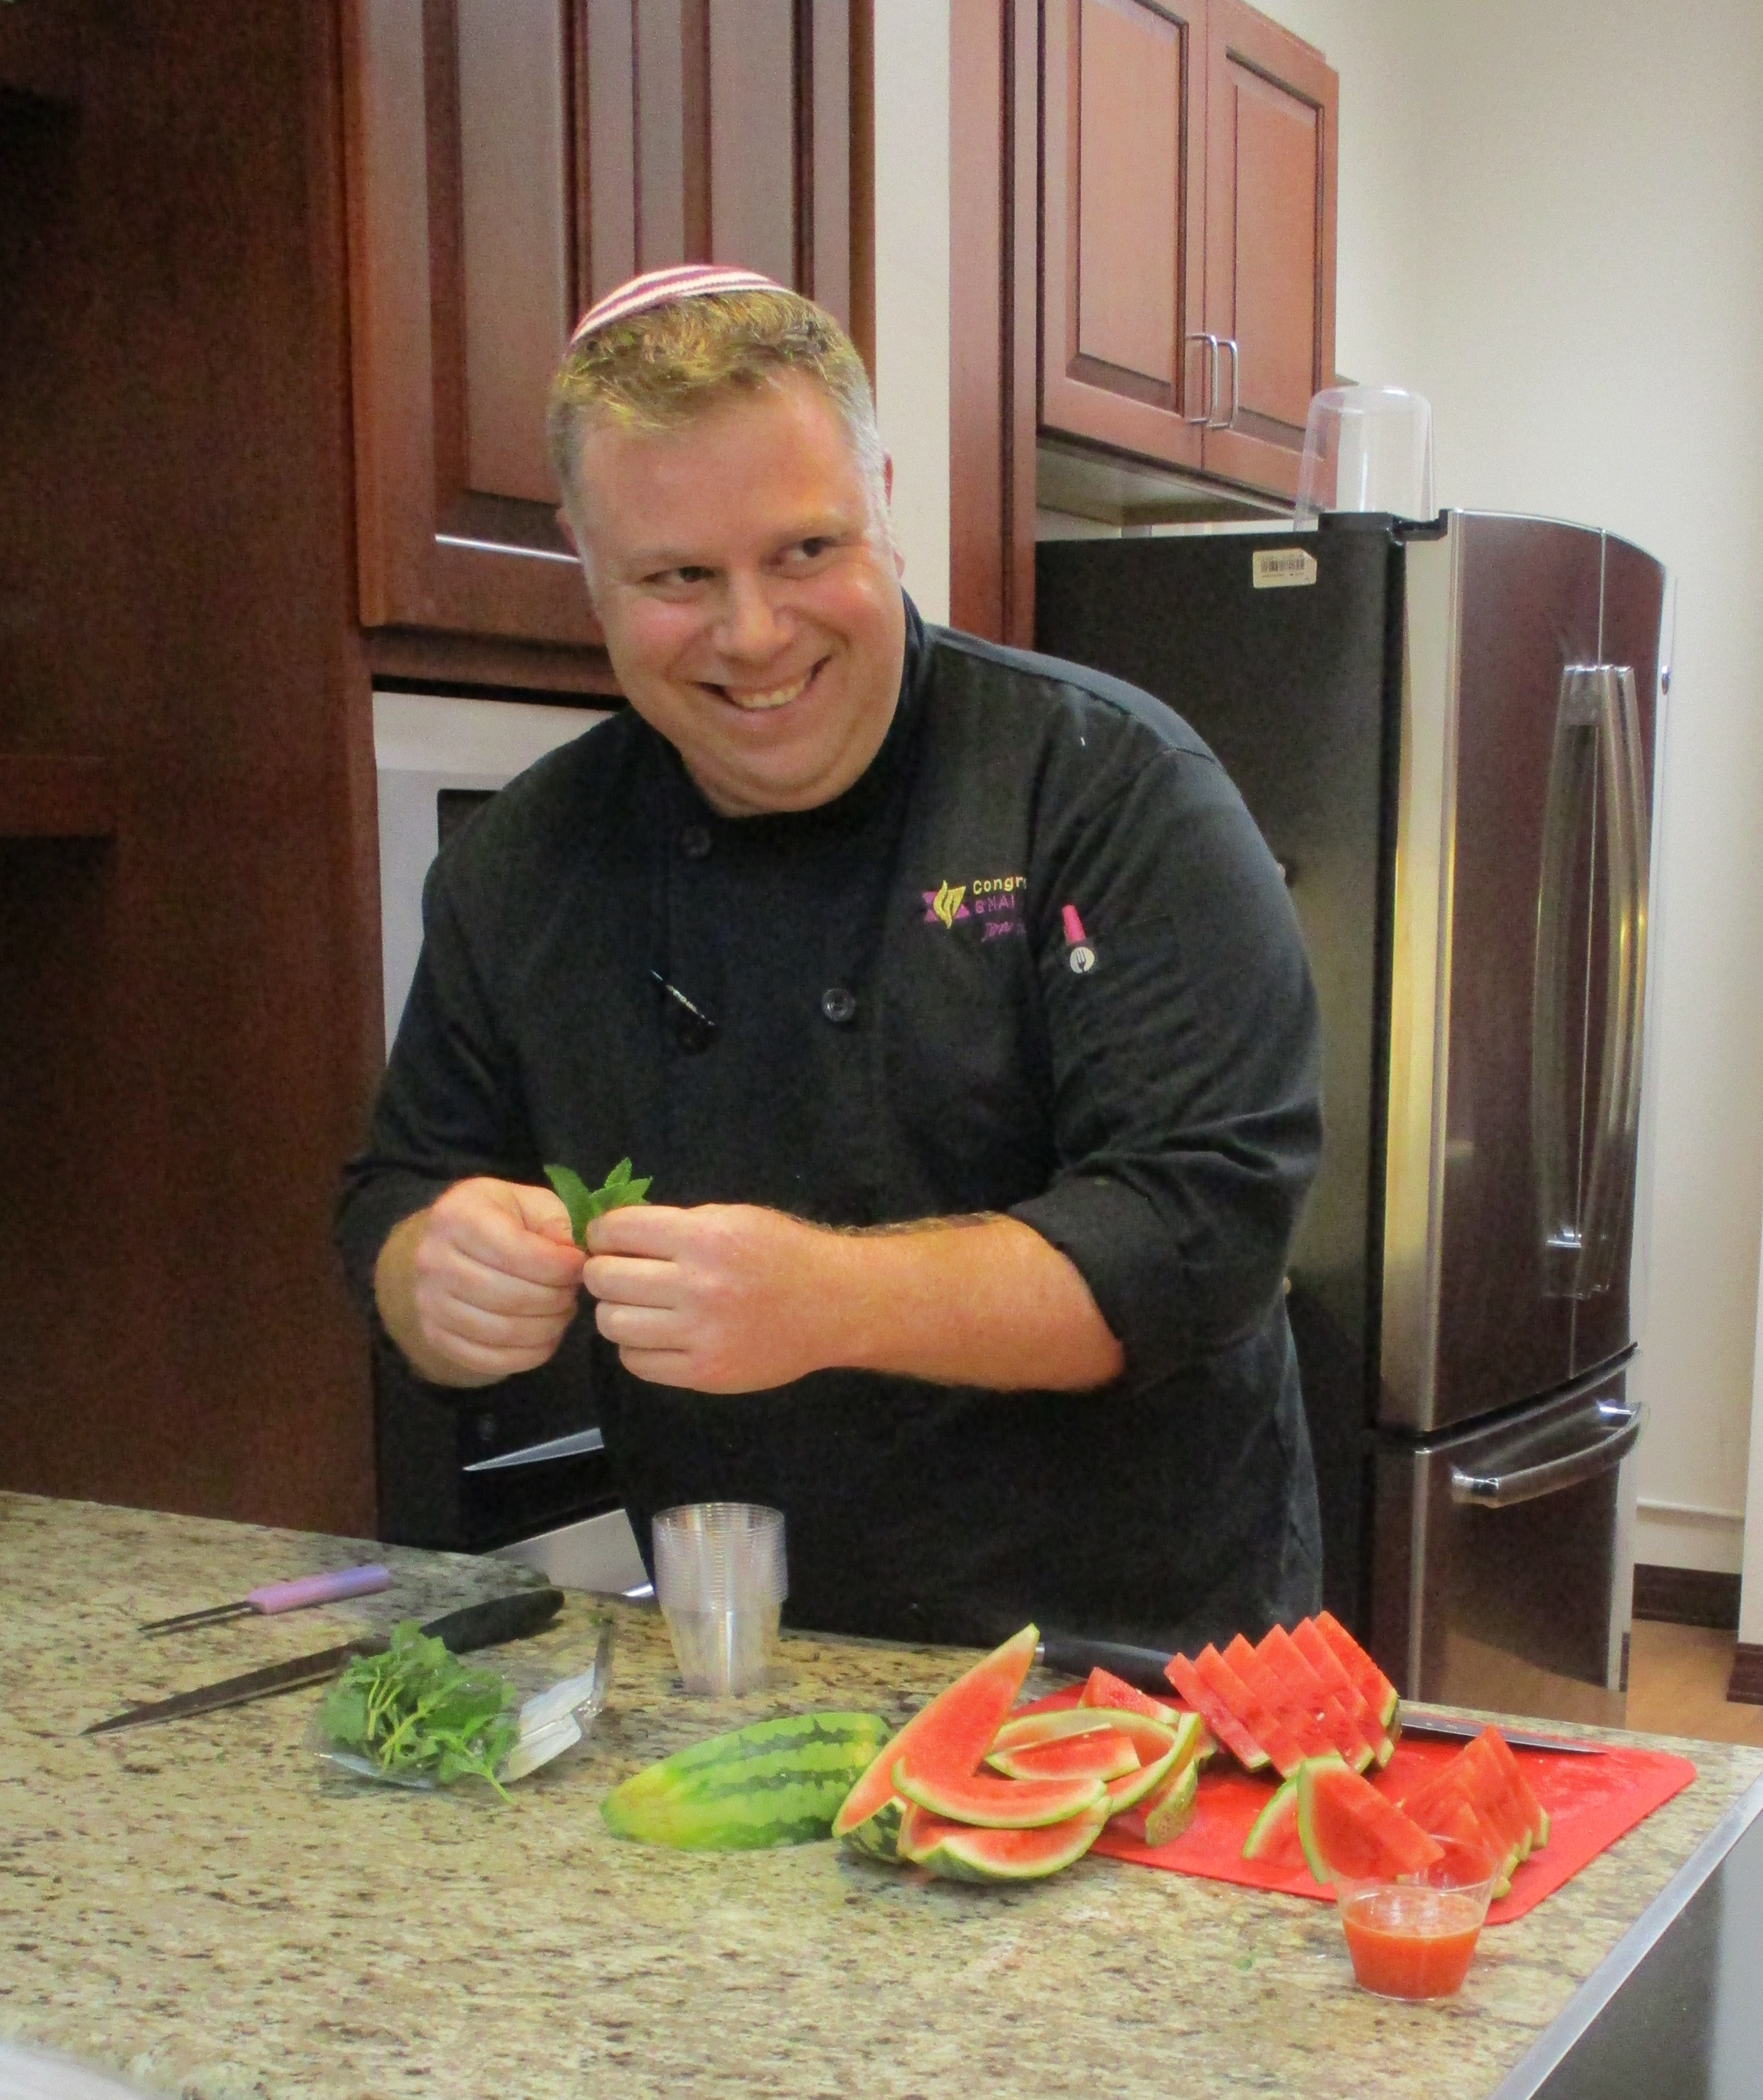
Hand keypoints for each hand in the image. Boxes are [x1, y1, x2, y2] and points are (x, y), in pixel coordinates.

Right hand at [374, 1177, 585, 1386]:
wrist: (451, 1250)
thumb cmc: (500, 1220)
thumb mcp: (529, 1202)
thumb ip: (553, 1221)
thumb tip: (569, 1254)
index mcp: (457, 1216)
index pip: (515, 1252)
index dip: (557, 1265)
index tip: (580, 1266)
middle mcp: (433, 1260)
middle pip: (508, 1295)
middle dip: (554, 1298)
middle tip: (573, 1292)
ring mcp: (429, 1303)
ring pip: (500, 1331)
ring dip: (546, 1327)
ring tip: (562, 1311)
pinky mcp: (435, 1336)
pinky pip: (488, 1359)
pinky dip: (527, 1354)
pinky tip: (546, 1336)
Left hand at [583, 1204, 838, 1391]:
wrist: (834, 1304)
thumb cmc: (781, 1253)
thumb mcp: (732, 1218)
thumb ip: (676, 1224)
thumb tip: (613, 1232)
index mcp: (704, 1238)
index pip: (617, 1231)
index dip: (603, 1233)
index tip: (609, 1240)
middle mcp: (698, 1286)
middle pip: (604, 1279)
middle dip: (602, 1272)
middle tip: (618, 1274)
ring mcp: (700, 1334)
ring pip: (612, 1324)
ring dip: (616, 1312)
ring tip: (637, 1306)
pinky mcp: (705, 1373)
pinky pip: (637, 1362)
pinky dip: (636, 1347)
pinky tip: (657, 1335)